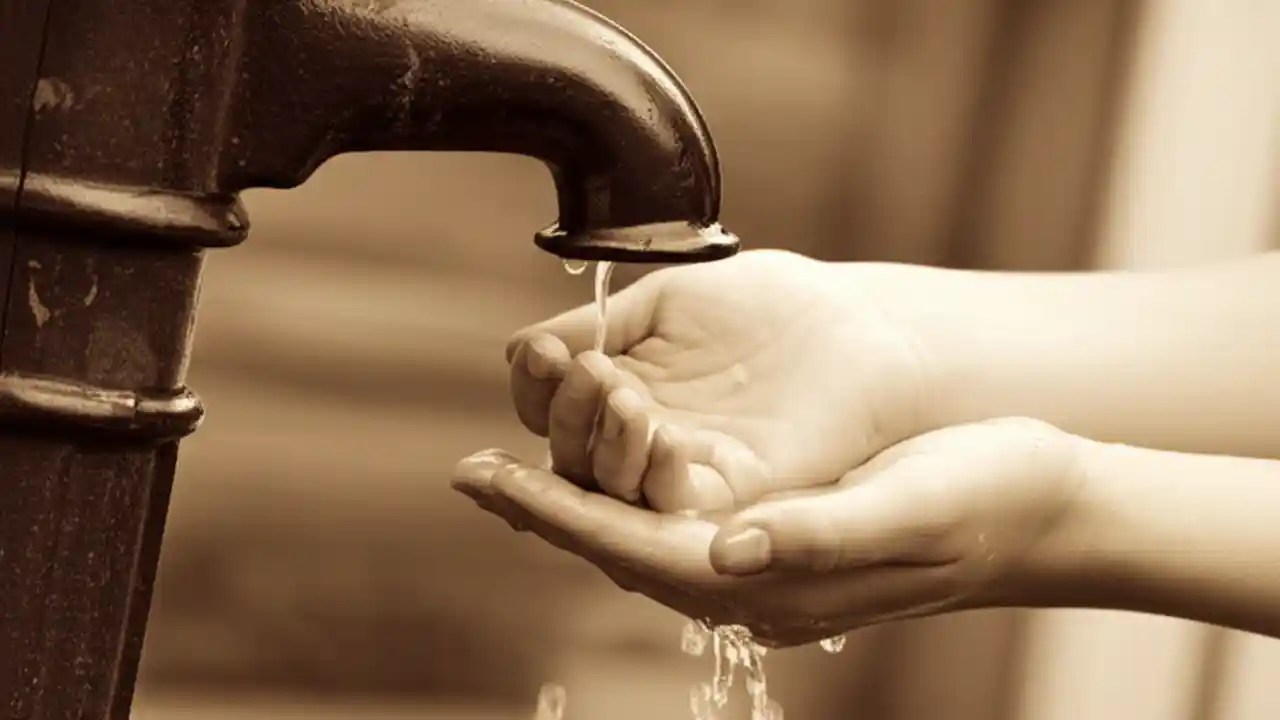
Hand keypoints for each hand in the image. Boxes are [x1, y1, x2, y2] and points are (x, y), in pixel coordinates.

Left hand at [452, 418, 1086, 646]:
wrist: (1045, 511)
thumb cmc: (987, 500)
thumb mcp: (910, 504)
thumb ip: (820, 532)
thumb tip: (730, 546)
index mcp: (776, 579)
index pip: (635, 549)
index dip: (550, 513)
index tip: (479, 475)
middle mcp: (761, 582)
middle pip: (622, 550)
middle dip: (545, 510)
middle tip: (471, 469)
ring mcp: (771, 567)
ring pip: (645, 536)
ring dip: (582, 498)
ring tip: (519, 458)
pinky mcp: (785, 542)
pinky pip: (683, 520)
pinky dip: (631, 490)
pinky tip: (610, 460)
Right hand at [507, 250, 938, 512]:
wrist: (855, 326)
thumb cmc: (769, 306)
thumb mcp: (667, 298)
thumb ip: (600, 323)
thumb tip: (524, 350)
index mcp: (618, 389)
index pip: (548, 405)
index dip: (535, 382)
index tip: (541, 350)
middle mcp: (639, 440)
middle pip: (565, 451)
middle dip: (561, 409)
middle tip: (581, 366)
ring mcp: (678, 473)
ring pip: (606, 483)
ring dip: (596, 437)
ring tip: (614, 386)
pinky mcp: (725, 499)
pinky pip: (669, 501)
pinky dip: (649, 469)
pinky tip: (654, 425)